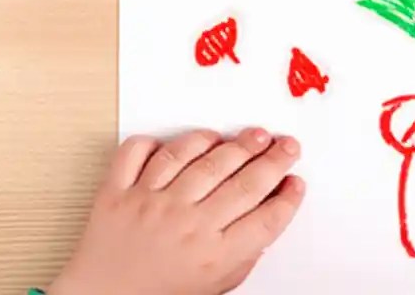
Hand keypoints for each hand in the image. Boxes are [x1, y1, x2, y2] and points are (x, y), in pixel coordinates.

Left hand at [48, 128, 304, 294]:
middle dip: (273, 160)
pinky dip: (160, 141)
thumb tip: (266, 217)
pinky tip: (187, 140)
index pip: (265, 219)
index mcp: (211, 256)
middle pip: (243, 183)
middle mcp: (185, 225)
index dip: (287, 197)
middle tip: (287, 146)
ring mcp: (150, 203)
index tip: (296, 182)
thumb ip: (241, 255)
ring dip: (232, 143)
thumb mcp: (213, 286)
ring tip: (252, 136)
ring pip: (199, 158)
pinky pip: (140, 152)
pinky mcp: (118, 191)